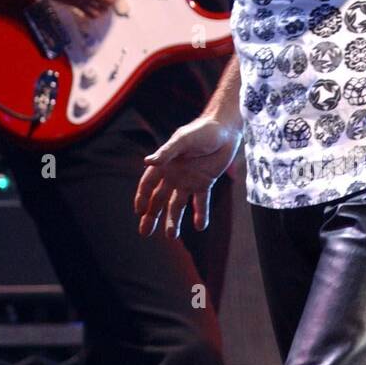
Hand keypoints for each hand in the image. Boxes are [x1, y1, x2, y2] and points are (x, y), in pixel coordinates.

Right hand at [135, 116, 241, 238]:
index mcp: (165, 164)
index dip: (142, 198)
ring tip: (172, 235)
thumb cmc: (201, 131)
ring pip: (177, 205)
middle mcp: (174, 175)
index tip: (139, 211)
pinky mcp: (205, 184)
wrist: (226, 129)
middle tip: (144, 232)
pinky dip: (200, 215)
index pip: (148, 184)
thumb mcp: (183, 140)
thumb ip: (166, 152)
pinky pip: (201, 204)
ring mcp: (189, 181)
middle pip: (158, 199)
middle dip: (151, 215)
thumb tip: (147, 162)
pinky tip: (200, 226)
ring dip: (173, 220)